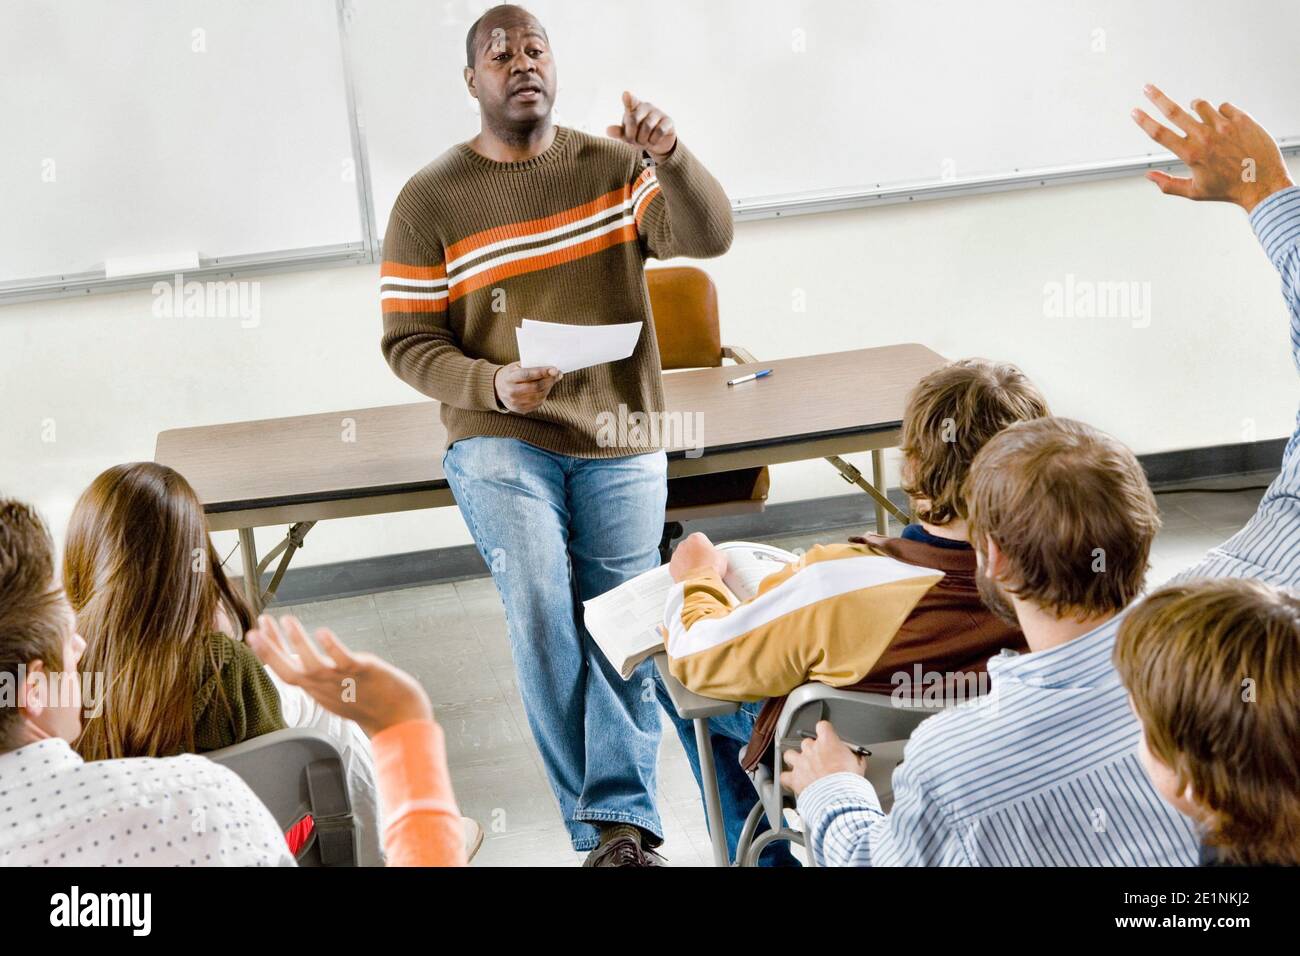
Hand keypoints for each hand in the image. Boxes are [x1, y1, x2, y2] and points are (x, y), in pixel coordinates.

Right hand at [247, 614, 432, 737]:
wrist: (400, 719)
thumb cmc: (370, 702)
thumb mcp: (335, 691)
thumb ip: (317, 676)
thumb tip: (301, 659)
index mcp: (317, 691)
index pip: (286, 670)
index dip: (268, 652)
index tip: (254, 632)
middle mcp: (326, 688)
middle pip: (290, 672)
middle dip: (270, 650)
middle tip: (255, 628)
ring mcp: (344, 681)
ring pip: (313, 665)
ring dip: (298, 643)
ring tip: (287, 620)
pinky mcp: (364, 673)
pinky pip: (345, 661)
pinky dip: (332, 648)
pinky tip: (322, 632)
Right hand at [494, 362, 560, 413]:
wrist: (496, 389)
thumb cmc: (510, 374)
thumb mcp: (515, 367)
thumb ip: (530, 366)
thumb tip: (551, 369)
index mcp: (509, 379)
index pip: (527, 375)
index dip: (542, 372)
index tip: (554, 369)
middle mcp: (511, 392)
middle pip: (535, 387)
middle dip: (549, 380)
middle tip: (557, 374)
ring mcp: (515, 402)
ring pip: (539, 396)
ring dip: (549, 388)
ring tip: (552, 380)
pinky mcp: (520, 409)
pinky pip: (537, 404)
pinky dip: (544, 396)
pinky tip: (545, 389)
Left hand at [606, 91, 676, 161]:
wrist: (657, 143)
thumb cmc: (638, 135)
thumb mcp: (627, 135)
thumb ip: (618, 132)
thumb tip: (608, 131)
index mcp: (633, 107)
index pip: (630, 101)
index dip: (628, 98)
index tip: (626, 94)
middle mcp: (646, 106)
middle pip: (634, 120)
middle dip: (632, 135)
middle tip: (634, 141)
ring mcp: (658, 112)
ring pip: (647, 126)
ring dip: (643, 140)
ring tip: (643, 142)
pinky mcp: (668, 120)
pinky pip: (659, 131)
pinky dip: (653, 140)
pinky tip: (653, 141)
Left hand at [668, 531, 727, 581]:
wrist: (699, 583)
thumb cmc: (709, 569)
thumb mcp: (722, 557)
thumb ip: (718, 552)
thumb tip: (719, 556)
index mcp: (696, 538)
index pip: (701, 539)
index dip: (707, 548)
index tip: (710, 555)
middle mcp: (684, 544)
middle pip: (691, 547)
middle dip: (696, 554)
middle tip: (704, 564)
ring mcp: (676, 555)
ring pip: (683, 557)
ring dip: (689, 562)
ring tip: (698, 571)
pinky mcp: (672, 566)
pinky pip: (678, 567)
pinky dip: (683, 571)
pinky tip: (692, 576)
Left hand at [780, 720, 866, 796]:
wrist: (838, 797)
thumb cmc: (848, 781)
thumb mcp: (858, 764)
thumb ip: (854, 757)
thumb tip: (856, 757)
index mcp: (827, 741)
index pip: (822, 726)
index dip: (824, 731)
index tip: (827, 736)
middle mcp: (811, 749)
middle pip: (807, 742)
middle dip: (812, 750)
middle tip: (820, 760)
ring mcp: (800, 763)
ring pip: (790, 754)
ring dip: (795, 760)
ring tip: (801, 766)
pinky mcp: (794, 778)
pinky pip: (784, 776)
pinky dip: (787, 779)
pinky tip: (792, 782)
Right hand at [1132, 84, 1293, 210]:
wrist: (1263, 184)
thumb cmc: (1228, 189)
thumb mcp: (1194, 192)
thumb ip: (1168, 184)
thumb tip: (1148, 176)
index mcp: (1191, 155)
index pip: (1160, 134)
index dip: (1144, 121)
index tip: (1135, 112)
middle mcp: (1205, 137)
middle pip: (1174, 112)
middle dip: (1157, 98)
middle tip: (1147, 87)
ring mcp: (1224, 126)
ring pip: (1201, 105)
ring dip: (1195, 107)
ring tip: (1198, 114)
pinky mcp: (1242, 119)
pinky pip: (1224, 106)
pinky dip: (1220, 112)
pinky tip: (1224, 124)